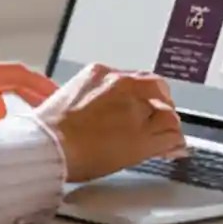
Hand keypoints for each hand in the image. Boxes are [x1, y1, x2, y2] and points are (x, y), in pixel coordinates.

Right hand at [35, 63, 185, 182]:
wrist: (48, 145)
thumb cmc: (49, 128)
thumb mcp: (68, 96)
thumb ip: (91, 96)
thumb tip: (100, 110)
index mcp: (101, 73)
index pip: (136, 79)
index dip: (145, 95)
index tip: (145, 104)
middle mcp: (122, 86)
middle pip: (156, 92)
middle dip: (159, 108)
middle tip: (157, 122)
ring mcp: (135, 111)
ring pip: (168, 115)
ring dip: (168, 127)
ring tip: (168, 138)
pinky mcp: (142, 137)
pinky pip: (170, 137)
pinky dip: (174, 144)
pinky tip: (173, 150)